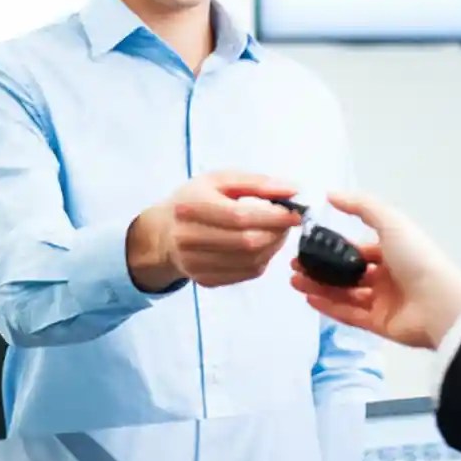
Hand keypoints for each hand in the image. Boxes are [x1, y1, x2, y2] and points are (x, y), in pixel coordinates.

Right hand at [128, 171, 301, 290]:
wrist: (165, 233)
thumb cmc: (195, 200)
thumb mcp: (220, 180)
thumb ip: (257, 183)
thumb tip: (292, 190)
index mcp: (192, 207)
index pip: (239, 216)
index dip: (272, 216)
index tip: (295, 212)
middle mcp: (189, 238)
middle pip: (247, 242)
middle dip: (277, 232)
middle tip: (288, 222)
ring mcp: (196, 263)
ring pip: (251, 261)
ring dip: (273, 247)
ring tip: (276, 231)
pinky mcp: (206, 280)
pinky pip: (247, 273)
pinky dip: (263, 259)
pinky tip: (262, 245)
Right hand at [290, 192, 460, 348]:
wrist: (440, 304)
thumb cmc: (416, 259)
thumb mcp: (390, 222)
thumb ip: (361, 207)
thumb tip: (331, 194)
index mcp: (394, 253)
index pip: (359, 249)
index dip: (335, 247)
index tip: (309, 245)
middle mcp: (388, 277)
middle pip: (348, 273)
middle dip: (321, 269)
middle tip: (296, 265)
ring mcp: (383, 302)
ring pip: (345, 293)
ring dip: (320, 286)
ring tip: (295, 280)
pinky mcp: (379, 324)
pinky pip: (349, 314)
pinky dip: (329, 307)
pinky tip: (309, 297)